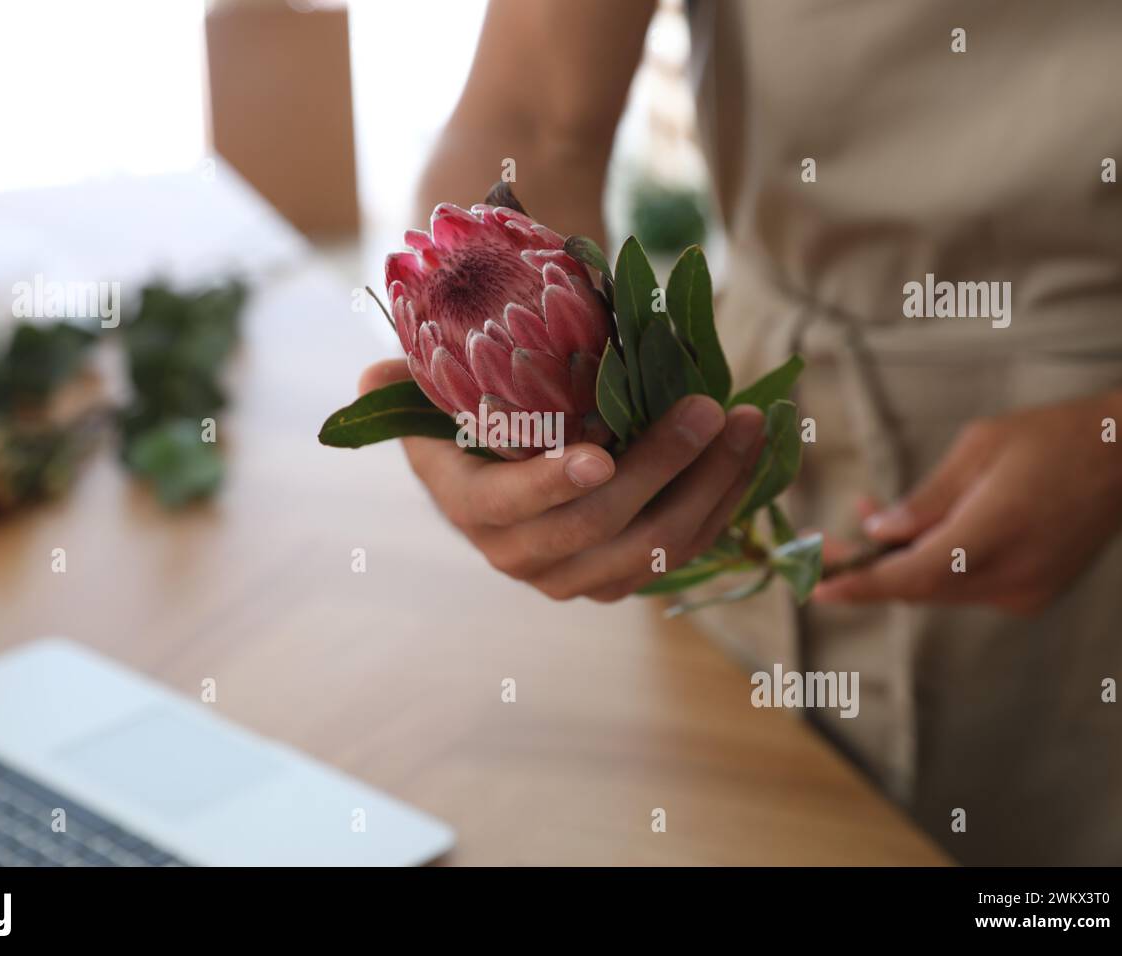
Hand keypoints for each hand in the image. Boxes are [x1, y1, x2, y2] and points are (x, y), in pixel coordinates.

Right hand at [359, 360, 766, 601]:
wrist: (506, 469)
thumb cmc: (471, 418)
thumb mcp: (432, 397)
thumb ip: (405, 384)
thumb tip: (372, 376)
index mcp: (472, 510)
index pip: (509, 507)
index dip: (549, 486)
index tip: (595, 456)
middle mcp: (522, 557)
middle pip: (599, 528)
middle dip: (660, 468)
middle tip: (707, 408)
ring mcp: (577, 576)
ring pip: (652, 548)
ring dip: (709, 488)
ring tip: (747, 423)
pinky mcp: (622, 579)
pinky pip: (680, 556)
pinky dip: (721, 509)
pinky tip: (750, 458)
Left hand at [812, 384, 1121, 614]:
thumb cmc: (1055, 439)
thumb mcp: (978, 450)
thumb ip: (925, 500)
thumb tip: (879, 533)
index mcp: (993, 535)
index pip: (910, 575)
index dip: (859, 584)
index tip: (815, 588)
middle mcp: (1008, 576)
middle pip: (917, 587)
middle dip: (867, 566)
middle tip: (822, 542)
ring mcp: (1022, 591)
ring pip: (938, 588)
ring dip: (898, 559)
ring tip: (869, 514)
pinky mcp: (1031, 592)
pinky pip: (964, 586)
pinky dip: (934, 563)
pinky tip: (919, 530)